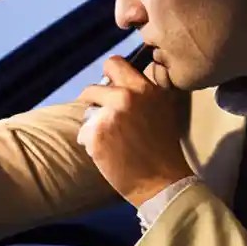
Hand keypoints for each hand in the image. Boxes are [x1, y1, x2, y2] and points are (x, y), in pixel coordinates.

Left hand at [76, 56, 193, 206]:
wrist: (162, 181)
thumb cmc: (163, 148)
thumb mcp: (163, 108)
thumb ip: (144, 91)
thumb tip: (120, 80)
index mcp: (143, 88)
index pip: (113, 63)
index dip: (108, 76)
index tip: (109, 88)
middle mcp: (126, 97)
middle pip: (92, 89)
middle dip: (95, 104)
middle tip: (105, 120)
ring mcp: (109, 116)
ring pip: (87, 113)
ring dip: (93, 125)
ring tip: (113, 141)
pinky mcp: (96, 135)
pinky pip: (83, 133)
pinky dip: (91, 144)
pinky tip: (108, 153)